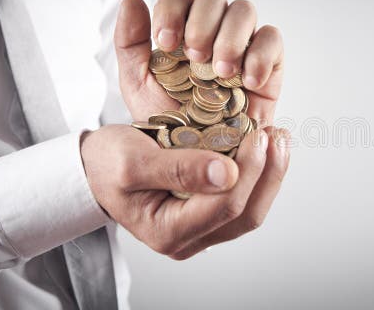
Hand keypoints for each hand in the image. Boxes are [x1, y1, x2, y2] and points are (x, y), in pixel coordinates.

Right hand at [81, 124, 288, 258]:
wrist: (94, 169)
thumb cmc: (106, 163)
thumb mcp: (132, 159)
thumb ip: (179, 169)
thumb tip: (228, 174)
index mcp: (167, 231)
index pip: (224, 206)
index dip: (249, 171)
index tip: (258, 134)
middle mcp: (188, 240)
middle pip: (245, 214)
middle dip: (268, 173)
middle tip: (277, 135)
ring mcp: (200, 231)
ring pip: (250, 211)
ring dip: (269, 174)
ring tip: (278, 138)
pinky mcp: (208, 215)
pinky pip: (243, 201)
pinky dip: (258, 175)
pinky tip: (265, 148)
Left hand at [114, 0, 283, 123]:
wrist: (200, 159)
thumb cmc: (171, 121)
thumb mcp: (139, 84)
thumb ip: (130, 43)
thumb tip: (133, 0)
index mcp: (182, 26)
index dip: (173, 8)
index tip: (166, 41)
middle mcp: (215, 28)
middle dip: (202, 23)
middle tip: (195, 57)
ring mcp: (244, 43)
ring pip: (244, 11)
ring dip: (230, 37)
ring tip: (220, 72)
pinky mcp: (271, 63)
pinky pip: (272, 39)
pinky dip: (260, 55)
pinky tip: (247, 81)